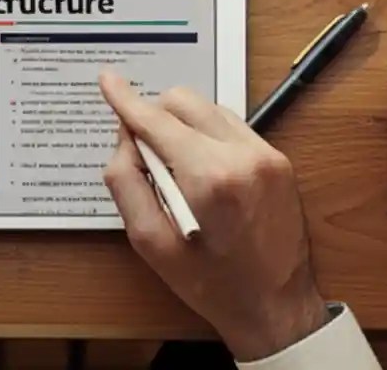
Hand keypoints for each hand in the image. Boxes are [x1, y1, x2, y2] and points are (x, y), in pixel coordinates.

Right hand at [99, 71, 328, 361]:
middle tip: (145, 158)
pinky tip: (202, 171)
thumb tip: (123, 140)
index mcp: (208, 176)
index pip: (156, 120)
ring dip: (183, 126)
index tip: (108, 79)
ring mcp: (265, 154)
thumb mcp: (150, 242)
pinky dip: (208, 136)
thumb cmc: (211, 283)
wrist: (276, 307)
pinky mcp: (278, 160)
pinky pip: (232, 126)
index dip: (126, 100)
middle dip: (155, 117)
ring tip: (177, 173)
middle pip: (183, 101)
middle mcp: (242, 155)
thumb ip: (126, 182)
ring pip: (208, 109)